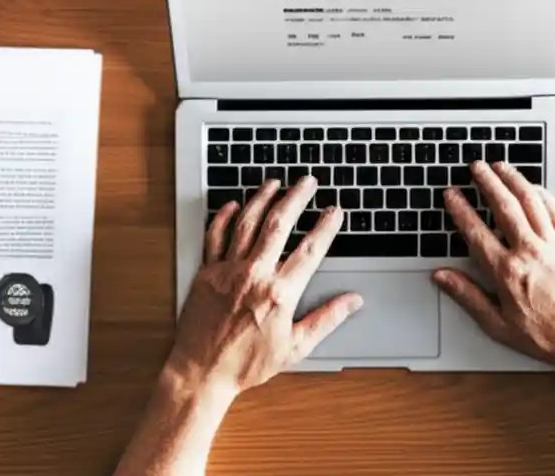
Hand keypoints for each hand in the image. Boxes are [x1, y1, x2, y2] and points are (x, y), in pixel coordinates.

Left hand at [166, 177, 363, 396]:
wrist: (202, 372)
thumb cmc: (247, 364)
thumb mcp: (296, 347)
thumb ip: (326, 319)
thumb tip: (352, 302)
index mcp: (280, 293)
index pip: (310, 250)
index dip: (325, 227)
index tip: (335, 211)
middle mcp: (254, 275)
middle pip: (279, 225)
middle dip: (296, 198)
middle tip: (307, 181)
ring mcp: (228, 271)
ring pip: (247, 223)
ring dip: (262, 198)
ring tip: (275, 182)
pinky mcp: (207, 273)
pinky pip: (215, 237)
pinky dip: (224, 218)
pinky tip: (233, 205)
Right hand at [433, 162, 554, 373]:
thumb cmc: (549, 336)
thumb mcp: (499, 326)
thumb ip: (468, 297)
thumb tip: (443, 278)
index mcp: (507, 272)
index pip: (476, 232)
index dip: (460, 210)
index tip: (452, 195)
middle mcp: (530, 252)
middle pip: (504, 206)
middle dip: (487, 182)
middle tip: (475, 167)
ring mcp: (554, 244)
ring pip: (531, 201)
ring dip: (514, 179)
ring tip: (501, 166)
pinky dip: (542, 194)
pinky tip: (533, 186)